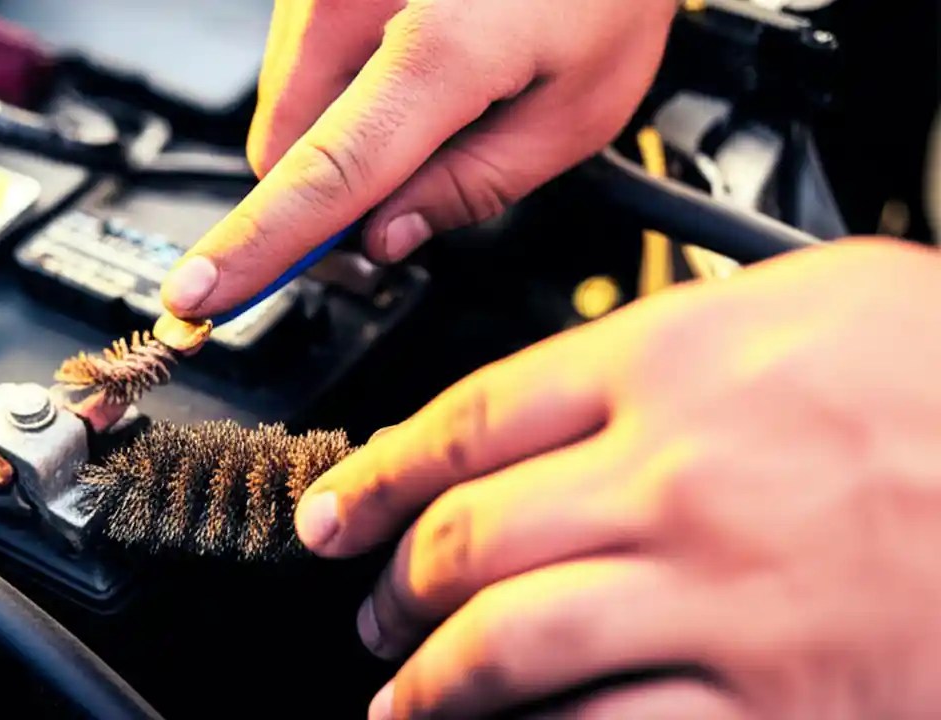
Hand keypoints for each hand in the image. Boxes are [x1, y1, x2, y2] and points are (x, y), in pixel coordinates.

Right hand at [160, 0, 678, 318]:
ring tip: (437, 88)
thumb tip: (387, 236)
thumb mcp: (577, 109)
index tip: (201, 294)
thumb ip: (474, 187)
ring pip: (291, 103)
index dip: (258, 247)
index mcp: (437, 46)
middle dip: (333, 189)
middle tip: (414, 177)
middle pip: (287, 150)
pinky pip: (303, 54)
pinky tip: (417, 51)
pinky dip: (345, 79)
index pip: (324, 177)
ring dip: (342, 128)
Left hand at [295, 238, 940, 718]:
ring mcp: (722, 600)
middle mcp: (679, 484)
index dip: (380, 473)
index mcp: (675, 368)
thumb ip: (666, 346)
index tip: (339, 508)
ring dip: (432, 678)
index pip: (468, 422)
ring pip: (511, 647)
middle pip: (470, 538)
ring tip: (400, 691)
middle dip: (393, 581)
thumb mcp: (807, 301)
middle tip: (367, 601)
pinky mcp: (778, 703)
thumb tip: (552, 396)